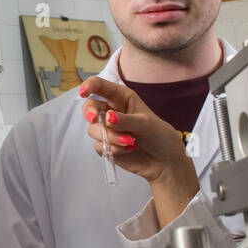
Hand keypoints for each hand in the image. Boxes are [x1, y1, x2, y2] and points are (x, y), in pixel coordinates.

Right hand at [79, 75, 198, 224]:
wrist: (164, 161)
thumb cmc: (159, 136)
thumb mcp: (145, 123)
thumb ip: (125, 120)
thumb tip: (107, 117)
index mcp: (121, 98)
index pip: (100, 86)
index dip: (89, 86)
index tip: (84, 91)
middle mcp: (111, 111)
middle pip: (90, 107)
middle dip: (90, 113)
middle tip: (95, 119)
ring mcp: (107, 129)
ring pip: (93, 129)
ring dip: (110, 136)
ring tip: (130, 141)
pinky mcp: (106, 145)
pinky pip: (98, 145)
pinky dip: (112, 148)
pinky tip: (128, 150)